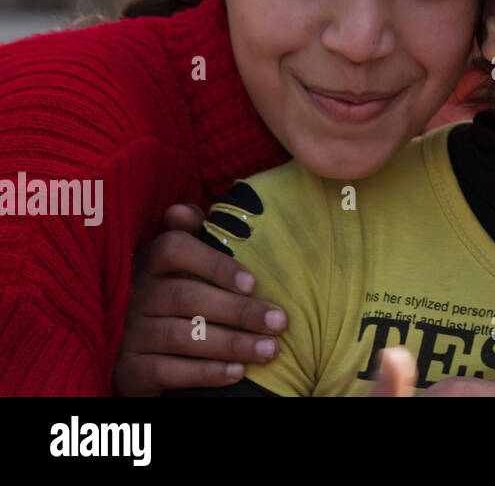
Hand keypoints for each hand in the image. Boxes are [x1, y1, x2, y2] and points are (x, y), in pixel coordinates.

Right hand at [113, 204, 286, 394]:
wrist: (131, 355)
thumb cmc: (170, 300)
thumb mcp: (174, 267)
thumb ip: (186, 235)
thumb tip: (186, 210)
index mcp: (147, 262)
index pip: (174, 248)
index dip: (214, 263)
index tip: (253, 283)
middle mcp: (134, 295)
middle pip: (187, 296)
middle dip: (240, 311)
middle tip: (279, 322)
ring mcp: (126, 334)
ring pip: (183, 336)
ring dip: (233, 344)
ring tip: (270, 350)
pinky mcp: (126, 371)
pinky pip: (168, 372)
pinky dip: (206, 373)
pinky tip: (237, 373)